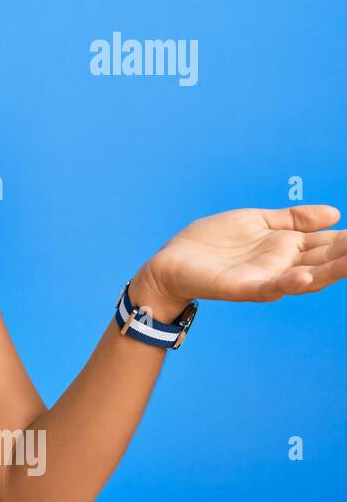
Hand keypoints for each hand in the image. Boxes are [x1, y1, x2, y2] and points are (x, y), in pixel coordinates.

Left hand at [138, 204, 346, 309]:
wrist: (173, 261)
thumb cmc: (213, 242)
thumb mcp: (256, 221)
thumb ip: (293, 219)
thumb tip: (335, 213)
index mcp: (287, 247)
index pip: (327, 243)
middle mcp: (282, 264)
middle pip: (324, 261)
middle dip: (346, 255)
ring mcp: (265, 277)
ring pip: (306, 277)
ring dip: (331, 271)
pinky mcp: (242, 286)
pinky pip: (269, 287)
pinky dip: (287, 283)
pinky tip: (304, 276)